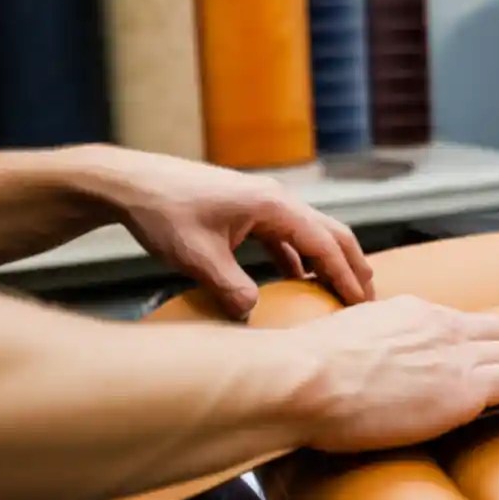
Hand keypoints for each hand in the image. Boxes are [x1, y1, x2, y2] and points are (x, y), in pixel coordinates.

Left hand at [78, 145, 373, 318]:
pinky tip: (298, 279)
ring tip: (342, 291)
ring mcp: (262, 202)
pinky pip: (286, 235)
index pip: (324, 243)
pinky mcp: (247, 209)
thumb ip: (232, 290)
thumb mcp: (198, 258)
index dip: (346, 276)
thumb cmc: (163, 212)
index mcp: (273, 205)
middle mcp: (276, 198)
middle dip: (352, 265)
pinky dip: (300, 258)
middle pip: (330, 232)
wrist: (129, 183)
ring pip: (310, 233)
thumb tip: (254, 317)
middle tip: (369, 299)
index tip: (362, 304)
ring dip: (328, 261)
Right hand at [273, 295, 498, 452]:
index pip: (464, 324)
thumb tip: (359, 367)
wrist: (306, 379)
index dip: (493, 337)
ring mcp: (456, 353)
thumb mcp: (340, 347)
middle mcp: (440, 326)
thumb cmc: (307, 374)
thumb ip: (364, 351)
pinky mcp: (466, 385)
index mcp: (411, 314)